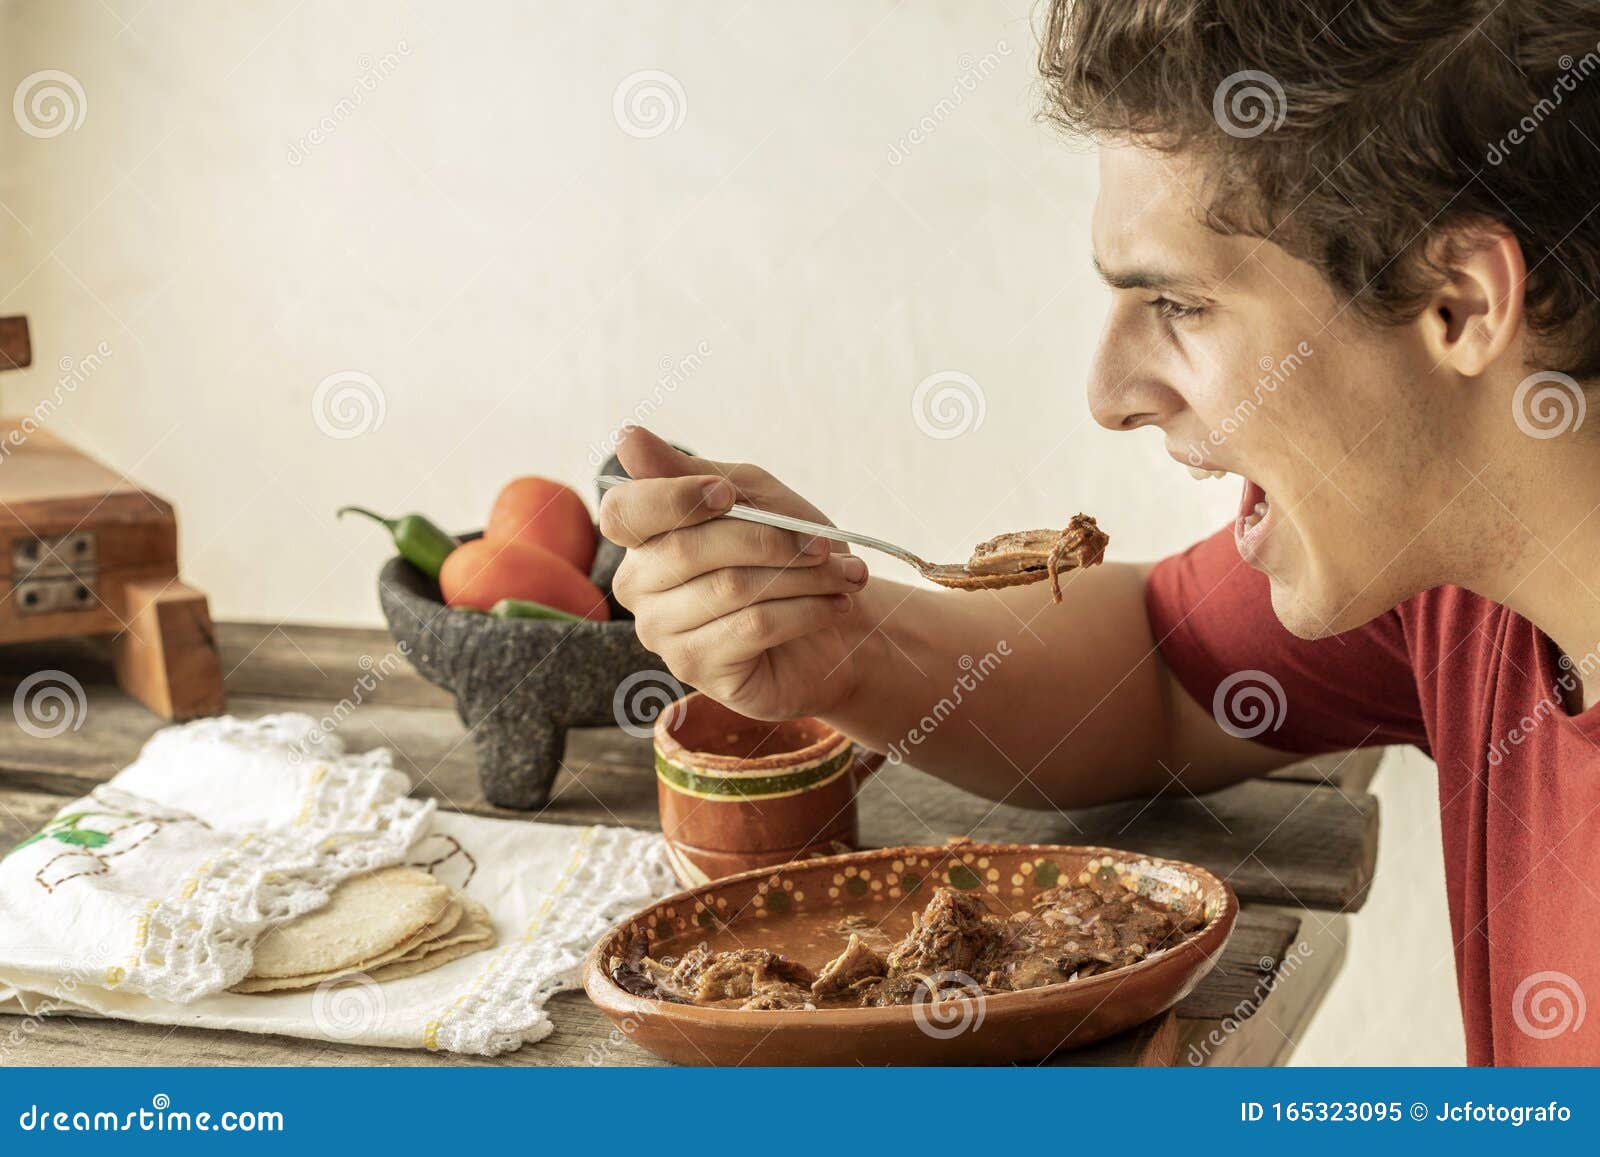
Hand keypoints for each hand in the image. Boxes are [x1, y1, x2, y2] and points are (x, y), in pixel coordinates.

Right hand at [601, 427, 871, 719]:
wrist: (831, 620)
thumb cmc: (786, 554)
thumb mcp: (754, 499)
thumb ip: (695, 473)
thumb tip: (627, 437)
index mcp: (642, 535)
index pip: (624, 512)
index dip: (673, 499)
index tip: (730, 495)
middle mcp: (637, 585)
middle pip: (688, 549)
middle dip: (768, 539)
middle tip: (826, 544)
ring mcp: (660, 632)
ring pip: (729, 588)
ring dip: (802, 577)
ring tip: (849, 575)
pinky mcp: (695, 670)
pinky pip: (750, 628)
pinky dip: (805, 611)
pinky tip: (837, 605)